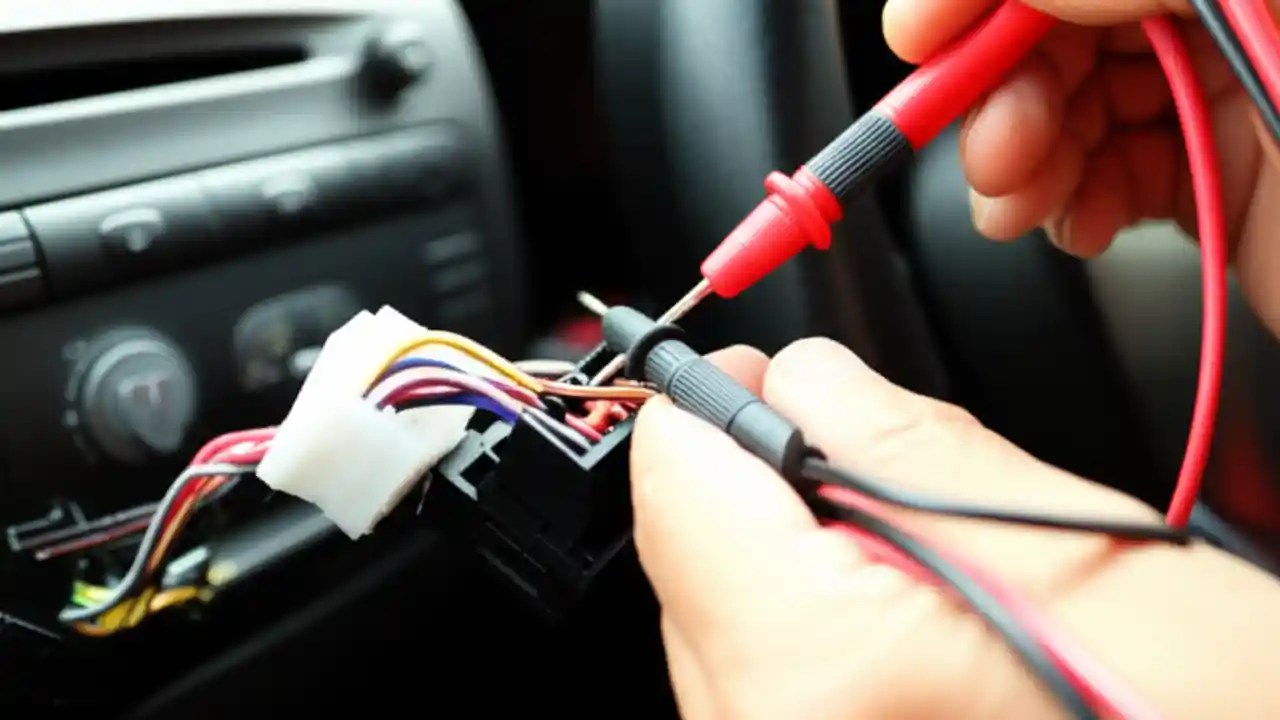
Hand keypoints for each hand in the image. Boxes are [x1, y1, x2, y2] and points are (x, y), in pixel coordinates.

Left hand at [631, 339, 1279, 718]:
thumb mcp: (1080, 551)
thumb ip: (909, 447)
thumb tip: (811, 381)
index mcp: (814, 674)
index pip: (678, 486)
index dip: (712, 404)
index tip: (763, 374)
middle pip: (689, 561)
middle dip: (761, 483)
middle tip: (851, 442)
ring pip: (724, 629)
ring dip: (793, 563)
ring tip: (911, 554)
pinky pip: (766, 693)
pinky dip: (815, 638)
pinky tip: (905, 624)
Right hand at [883, 0, 1279, 335]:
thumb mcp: (1262, 36)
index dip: (978, 0)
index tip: (918, 37)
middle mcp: (1214, 23)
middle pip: (1052, 35)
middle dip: (999, 98)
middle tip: (991, 155)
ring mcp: (1210, 97)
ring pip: (1062, 108)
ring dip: (1019, 164)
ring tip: (1023, 206)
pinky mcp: (1205, 172)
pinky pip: (1098, 173)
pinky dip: (1066, 206)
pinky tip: (1084, 225)